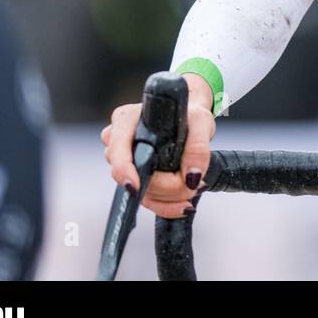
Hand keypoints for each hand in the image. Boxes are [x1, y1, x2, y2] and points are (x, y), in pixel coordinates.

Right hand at [101, 73, 217, 218]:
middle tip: (194, 184)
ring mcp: (126, 160)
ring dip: (169, 197)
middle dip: (165, 186)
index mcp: (127, 120)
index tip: (136, 186)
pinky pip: (145, 198)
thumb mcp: (200, 120)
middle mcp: (119, 140)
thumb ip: (198, 147)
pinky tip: (182, 205)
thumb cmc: (189, 113)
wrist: (189, 117)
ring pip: (140, 190)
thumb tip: (192, 178)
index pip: (117, 149)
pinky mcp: (136, 176)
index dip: (124, 169)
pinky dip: (165, 205)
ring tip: (194, 188)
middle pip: (132, 174)